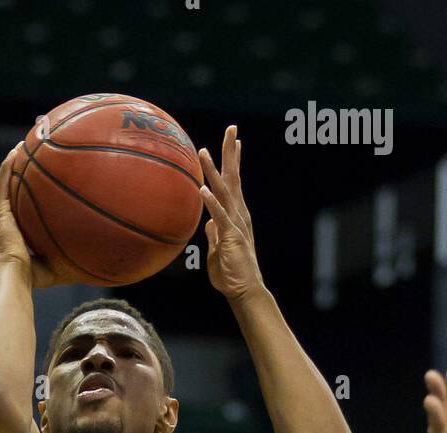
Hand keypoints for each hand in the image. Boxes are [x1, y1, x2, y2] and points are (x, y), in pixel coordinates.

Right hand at [0, 147, 75, 288]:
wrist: (15, 277)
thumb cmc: (33, 279)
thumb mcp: (53, 266)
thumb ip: (65, 256)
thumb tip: (93, 256)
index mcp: (11, 234)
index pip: (18, 209)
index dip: (25, 195)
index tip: (37, 183)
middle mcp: (2, 223)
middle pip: (9, 191)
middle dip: (18, 174)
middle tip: (30, 158)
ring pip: (4, 183)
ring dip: (12, 164)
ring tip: (22, 146)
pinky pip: (2, 183)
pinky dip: (8, 166)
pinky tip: (17, 150)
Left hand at [199, 126, 264, 303]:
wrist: (244, 290)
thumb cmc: (231, 273)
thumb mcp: (218, 249)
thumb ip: (214, 234)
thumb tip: (207, 222)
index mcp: (236, 215)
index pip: (234, 183)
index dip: (233, 162)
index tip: (234, 141)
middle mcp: (239, 214)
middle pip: (234, 177)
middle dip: (231, 152)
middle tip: (231, 128)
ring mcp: (235, 223)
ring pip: (224, 191)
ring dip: (213, 171)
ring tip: (203, 152)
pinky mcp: (231, 236)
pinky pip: (219, 215)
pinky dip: (211, 201)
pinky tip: (203, 188)